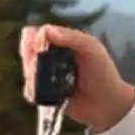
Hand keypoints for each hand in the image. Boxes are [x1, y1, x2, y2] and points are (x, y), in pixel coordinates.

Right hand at [19, 24, 134, 132]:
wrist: (108, 104)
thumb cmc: (103, 72)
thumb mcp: (92, 49)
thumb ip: (72, 37)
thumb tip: (46, 31)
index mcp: (60, 42)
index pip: (35, 34)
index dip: (31, 39)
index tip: (37, 47)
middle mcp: (50, 57)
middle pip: (27, 51)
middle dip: (30, 58)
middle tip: (40, 66)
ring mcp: (46, 76)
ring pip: (27, 71)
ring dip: (33, 75)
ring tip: (50, 82)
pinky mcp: (44, 94)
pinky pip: (30, 91)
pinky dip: (34, 92)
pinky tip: (48, 94)